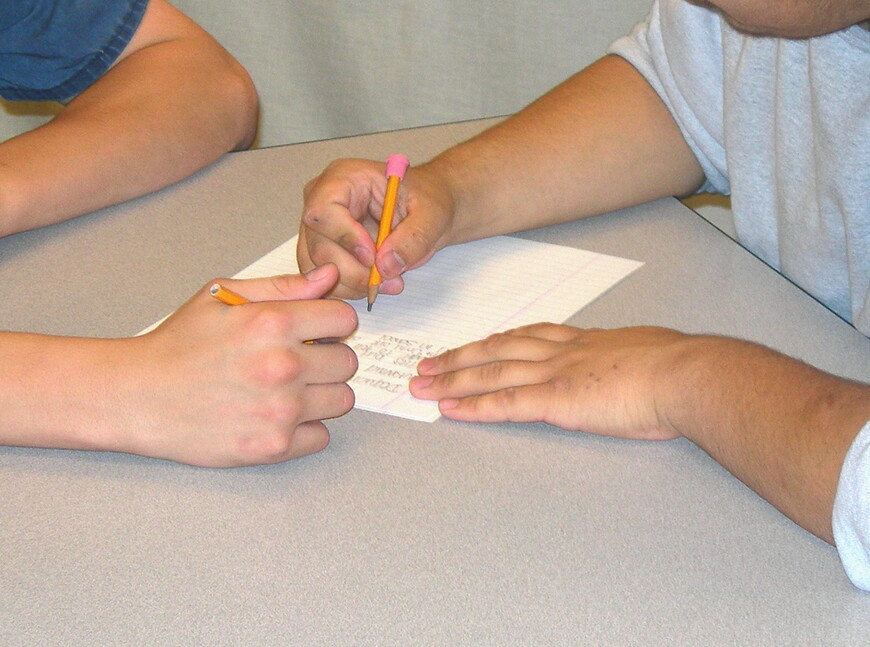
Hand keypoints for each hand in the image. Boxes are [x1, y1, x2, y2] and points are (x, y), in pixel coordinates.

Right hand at [114, 265, 357, 465]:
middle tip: (297, 363)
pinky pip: (321, 437)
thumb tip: (330, 277)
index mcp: (274, 323)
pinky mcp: (274, 447)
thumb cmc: (179, 344)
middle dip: (328, 359)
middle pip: (348, 362)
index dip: (331, 323)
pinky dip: (305, 429)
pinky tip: (277, 417)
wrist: (138, 396)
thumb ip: (283, 286)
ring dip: (322, 395)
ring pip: (343, 400)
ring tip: (288, 390)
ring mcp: (281, 410)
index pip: (345, 320)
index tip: (315, 332)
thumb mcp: (223, 296)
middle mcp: (283, 366)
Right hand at [298, 158, 455, 299]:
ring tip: (387, 282)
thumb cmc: (427, 200)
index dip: (345, 237)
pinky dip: (350, 288)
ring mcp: (321, 228)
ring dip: (352, 283)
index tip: (372, 256)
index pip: (323, 210)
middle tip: (386, 279)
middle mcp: (324, 201)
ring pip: (318, 266)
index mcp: (345, 178)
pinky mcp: (326, 251)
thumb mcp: (432, 214)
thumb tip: (386, 265)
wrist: (429, 211)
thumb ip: (412, 239)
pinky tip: (376, 283)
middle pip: (318, 244)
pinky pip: (326, 278)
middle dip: (352, 270)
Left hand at [409, 323, 689, 439]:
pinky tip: (448, 409)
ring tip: (421, 385)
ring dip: (452, 379)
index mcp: (583, 342)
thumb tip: (630, 364)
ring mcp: (555, 373)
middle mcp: (561, 351)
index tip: (470, 346)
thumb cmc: (679, 368)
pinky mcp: (557, 400)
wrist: (687, 374)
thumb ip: (627, 359)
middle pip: (497, 349)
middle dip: (458, 358)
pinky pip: (504, 403)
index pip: (526, 337)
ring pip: (491, 372)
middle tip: (427, 364)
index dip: (493, 342)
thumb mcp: (648, 354)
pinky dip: (473, 406)